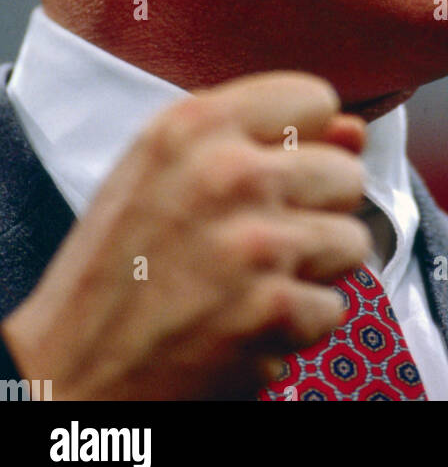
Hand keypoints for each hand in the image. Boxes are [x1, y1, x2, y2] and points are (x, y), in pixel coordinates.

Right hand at [1, 72, 370, 399]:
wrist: (73, 367)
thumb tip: (355, 130)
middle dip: (315, 210)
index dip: (307, 140)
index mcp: (195, 124)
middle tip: (260, 237)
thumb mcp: (165, 170)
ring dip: (313, 270)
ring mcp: (255, 241)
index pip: (316, 99)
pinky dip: (298, 327)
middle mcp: (228, 172)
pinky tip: (249, 321)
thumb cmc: (117, 266)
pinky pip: (334, 307)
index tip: (280, 169)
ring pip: (351, 240)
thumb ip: (261, 135)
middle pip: (345, 173)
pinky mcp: (272, 308)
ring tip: (254, 279)